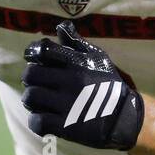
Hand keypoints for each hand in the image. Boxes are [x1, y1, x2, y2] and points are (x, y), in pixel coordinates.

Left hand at [21, 21, 144, 149]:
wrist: (125, 118)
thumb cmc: (109, 84)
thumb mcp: (98, 58)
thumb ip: (77, 43)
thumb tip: (61, 27)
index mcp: (76, 63)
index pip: (42, 50)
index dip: (33, 53)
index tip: (33, 58)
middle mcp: (70, 81)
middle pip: (30, 74)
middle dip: (29, 78)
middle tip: (36, 83)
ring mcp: (67, 105)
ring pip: (30, 97)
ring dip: (31, 100)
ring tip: (38, 102)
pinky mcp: (66, 127)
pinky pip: (37, 121)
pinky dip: (36, 121)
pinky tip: (44, 119)